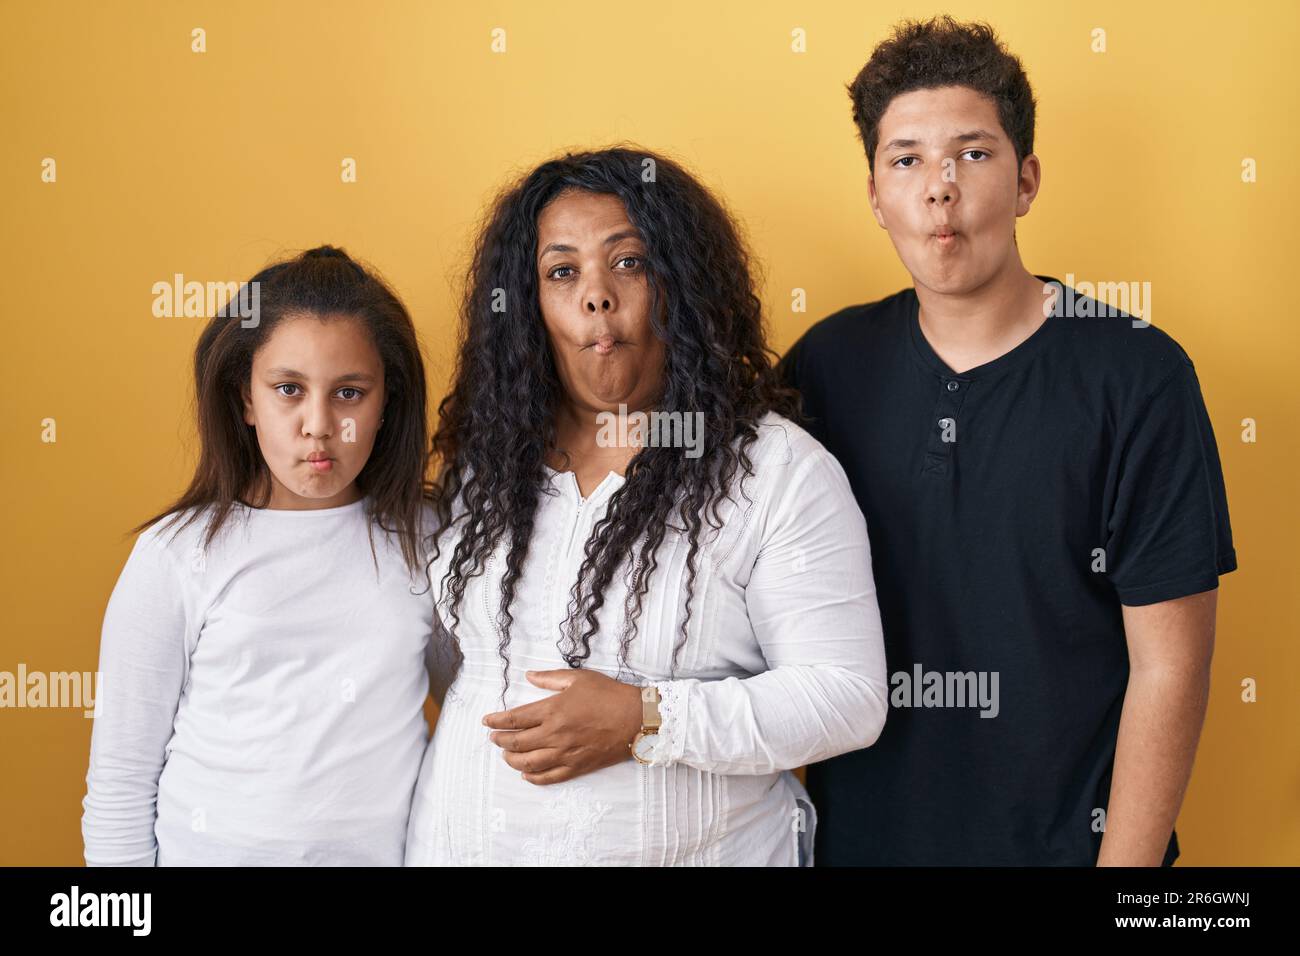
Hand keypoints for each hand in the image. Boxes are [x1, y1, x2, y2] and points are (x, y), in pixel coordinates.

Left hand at [482, 669, 643, 784]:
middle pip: (516, 743)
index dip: (497, 721)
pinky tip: (526, 774)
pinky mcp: (576, 767)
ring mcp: (565, 753)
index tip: (487, 721)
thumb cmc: (609, 695)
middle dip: (500, 741)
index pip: (514, 719)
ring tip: (506, 755)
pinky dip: (533, 778)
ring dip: (512, 760)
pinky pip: (549, 777)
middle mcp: (554, 734)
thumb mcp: (578, 678)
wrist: (636, 718)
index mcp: (552, 710)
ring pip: (528, 763)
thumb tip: (528, 675)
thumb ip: (549, 678)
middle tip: (494, 738)